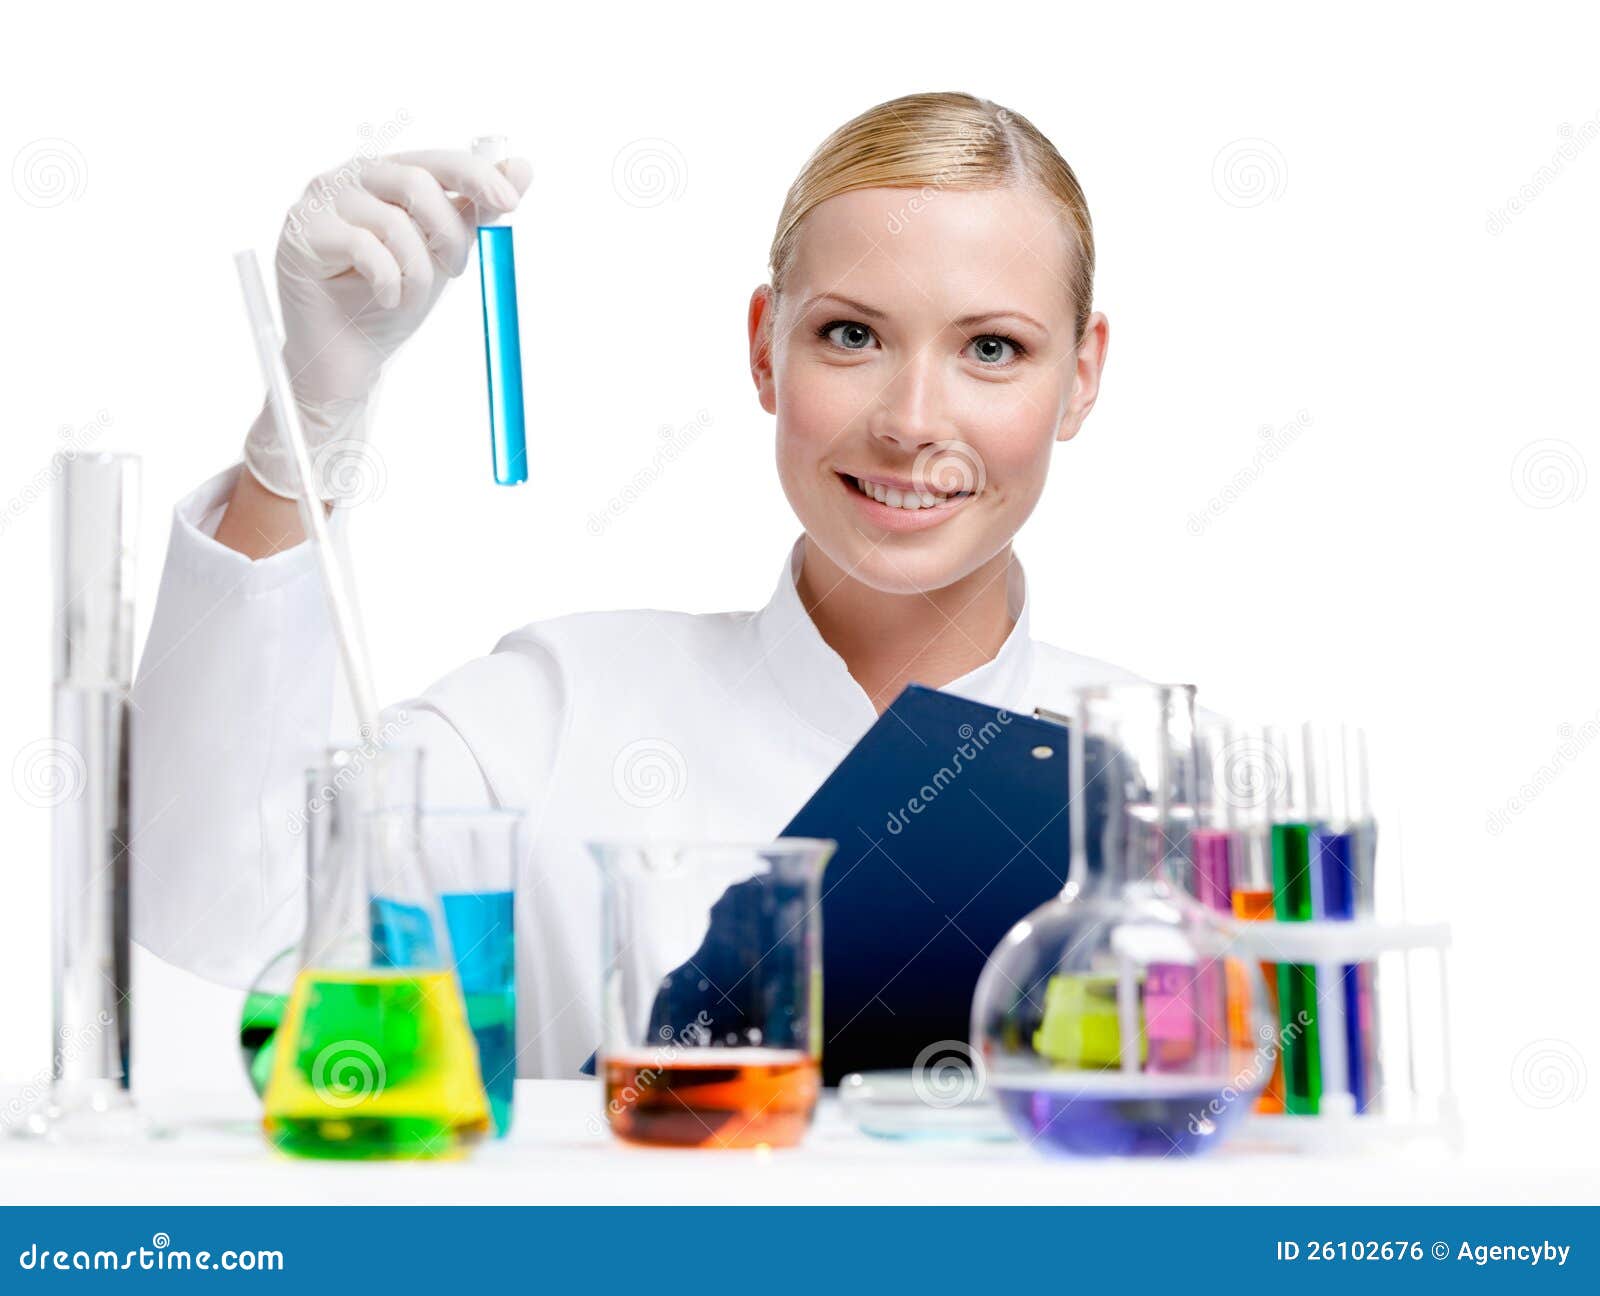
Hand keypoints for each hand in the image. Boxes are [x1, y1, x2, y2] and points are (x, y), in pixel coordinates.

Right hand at [243, 148, 531, 498]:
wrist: (350, 353)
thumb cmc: (393, 299)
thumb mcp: (445, 254)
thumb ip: (477, 212)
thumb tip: (524, 166)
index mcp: (389, 174)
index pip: (438, 160)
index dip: (478, 176)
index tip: (512, 200)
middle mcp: (353, 177)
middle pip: (416, 182)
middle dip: (448, 233)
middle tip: (456, 270)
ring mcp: (322, 200)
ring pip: (394, 222)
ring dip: (418, 271)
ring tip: (410, 296)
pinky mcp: (301, 231)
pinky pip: (365, 249)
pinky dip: (388, 283)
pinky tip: (385, 300)